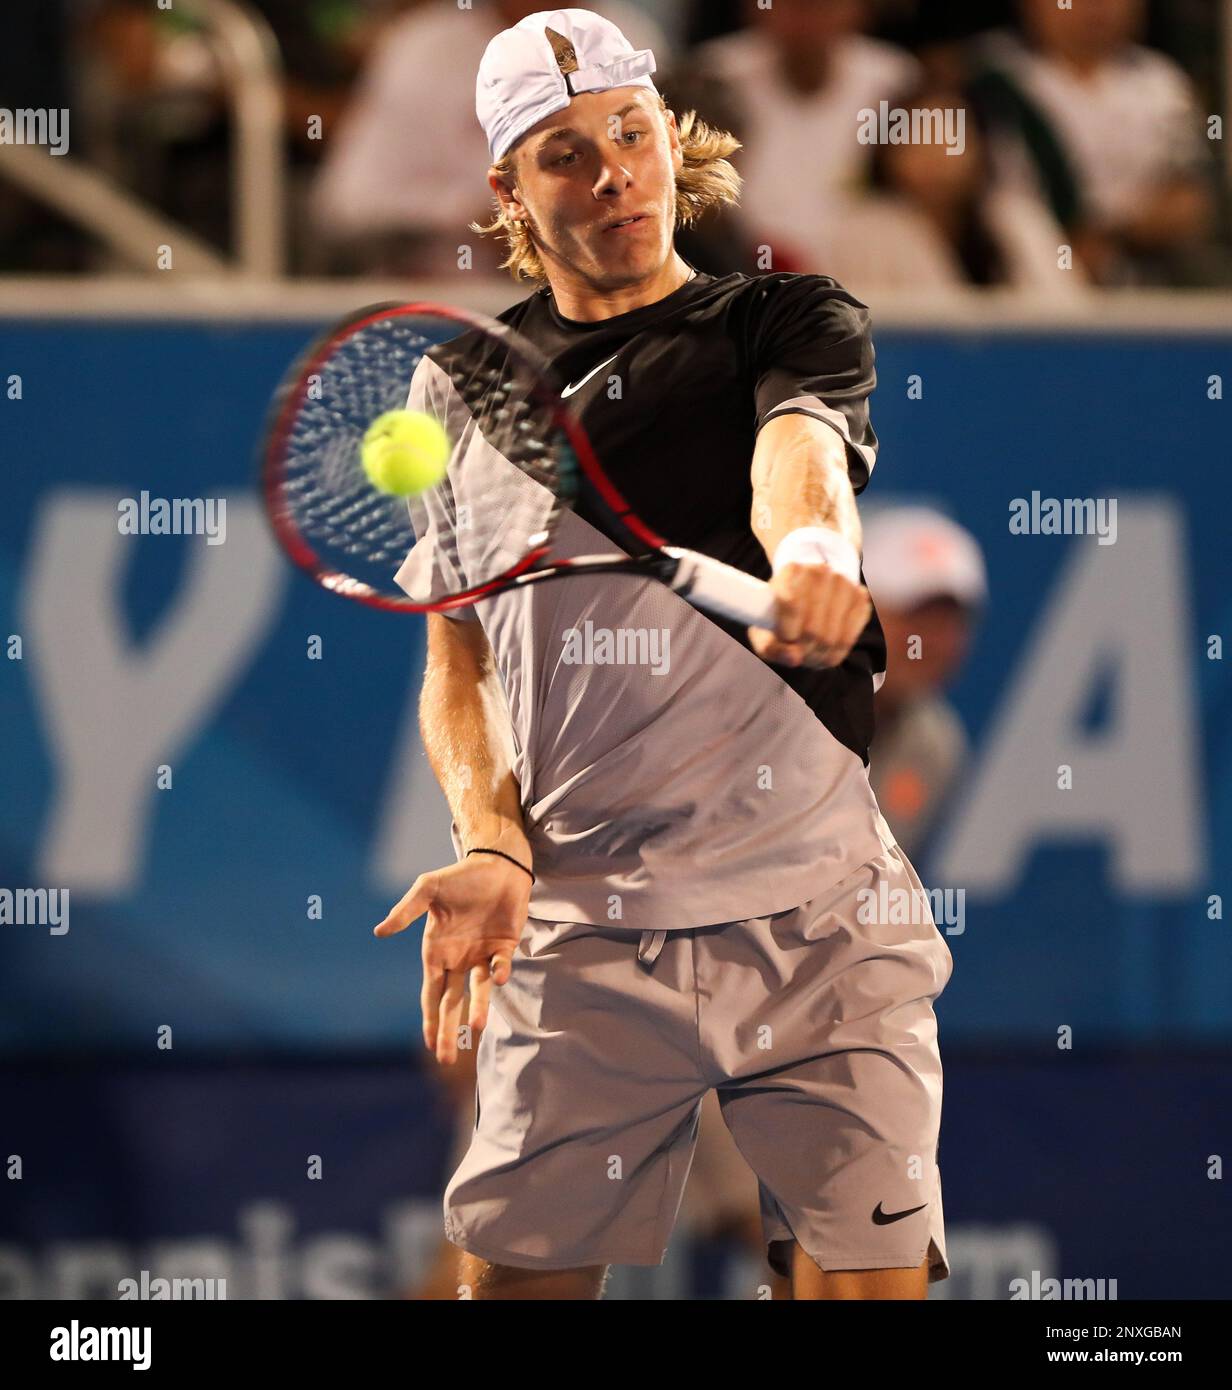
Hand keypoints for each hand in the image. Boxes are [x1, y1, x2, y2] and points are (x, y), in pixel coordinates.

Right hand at [373, 853, 530, 1063]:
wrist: (497, 864)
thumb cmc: (460, 876)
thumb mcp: (428, 889)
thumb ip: (407, 910)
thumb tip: (379, 932)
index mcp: (436, 951)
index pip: (431, 992)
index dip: (430, 1018)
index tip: (430, 1045)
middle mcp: (458, 958)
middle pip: (452, 1001)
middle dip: (449, 1029)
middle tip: (448, 1059)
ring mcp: (482, 954)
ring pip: (479, 990)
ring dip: (477, 1008)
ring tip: (475, 1027)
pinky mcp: (505, 946)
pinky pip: (501, 966)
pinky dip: (500, 973)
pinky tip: (497, 976)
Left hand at [748, 561, 871, 668]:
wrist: (808, 598)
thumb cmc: (780, 618)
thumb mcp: (764, 632)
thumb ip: (771, 647)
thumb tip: (794, 658)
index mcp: (790, 571)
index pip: (789, 603)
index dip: (787, 631)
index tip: (785, 640)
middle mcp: (819, 572)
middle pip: (812, 628)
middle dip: (803, 648)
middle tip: (799, 650)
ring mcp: (843, 583)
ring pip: (832, 637)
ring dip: (819, 653)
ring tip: (811, 650)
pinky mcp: (860, 597)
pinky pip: (851, 637)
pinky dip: (836, 651)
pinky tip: (827, 648)